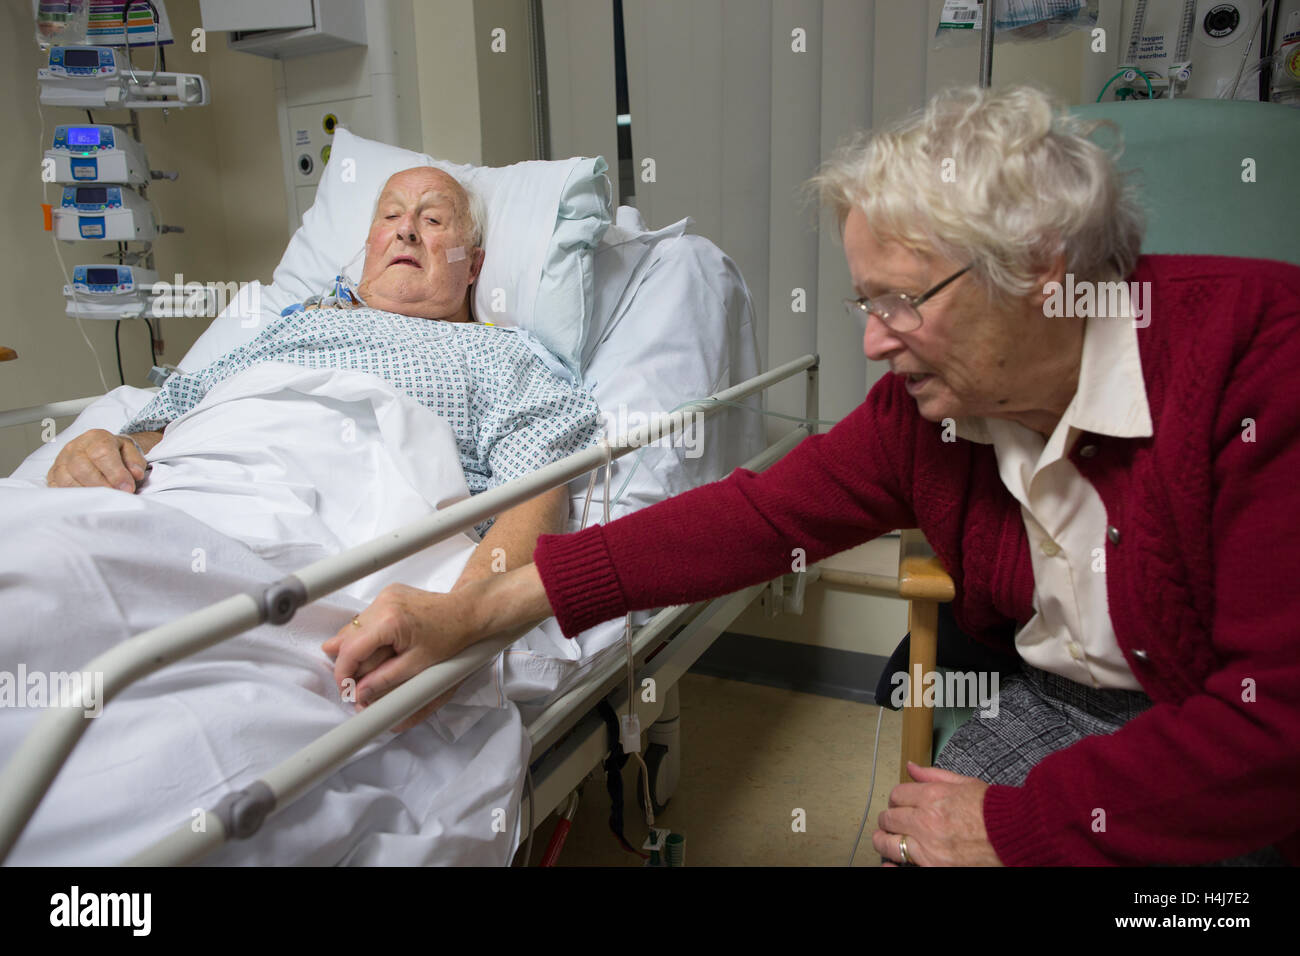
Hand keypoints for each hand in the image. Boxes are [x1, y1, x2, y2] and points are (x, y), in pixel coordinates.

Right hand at [46, 428, 150, 491]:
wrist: (101, 450)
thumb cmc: (117, 453)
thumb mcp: (131, 452)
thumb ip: (135, 461)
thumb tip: (135, 474)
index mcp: (96, 437)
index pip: (101, 453)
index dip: (115, 473)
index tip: (127, 488)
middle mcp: (75, 447)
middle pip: (81, 467)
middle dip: (101, 485)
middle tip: (115, 496)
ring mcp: (61, 461)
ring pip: (67, 480)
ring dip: (87, 493)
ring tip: (103, 499)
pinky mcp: (53, 475)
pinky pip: (57, 488)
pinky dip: (73, 497)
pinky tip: (88, 501)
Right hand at [321, 581, 479, 731]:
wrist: (465, 612)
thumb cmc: (448, 637)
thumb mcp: (416, 665)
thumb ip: (384, 680)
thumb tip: (359, 693)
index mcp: (390, 621)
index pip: (351, 649)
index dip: (343, 672)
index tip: (346, 688)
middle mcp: (383, 603)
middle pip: (347, 637)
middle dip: (348, 662)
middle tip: (354, 683)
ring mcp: (385, 595)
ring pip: (354, 627)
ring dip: (356, 648)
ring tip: (367, 667)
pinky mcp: (388, 593)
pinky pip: (367, 618)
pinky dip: (367, 635)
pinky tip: (378, 647)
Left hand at [872, 762, 1002, 865]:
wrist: (1016, 835)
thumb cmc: (995, 811)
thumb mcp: (964, 783)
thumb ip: (933, 775)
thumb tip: (911, 767)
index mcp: (932, 797)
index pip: (897, 795)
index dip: (897, 799)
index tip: (900, 803)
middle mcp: (926, 821)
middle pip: (889, 818)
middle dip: (889, 818)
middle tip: (892, 821)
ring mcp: (929, 847)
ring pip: (888, 843)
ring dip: (885, 839)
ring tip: (886, 839)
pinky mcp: (934, 866)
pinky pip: (903, 865)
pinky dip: (893, 864)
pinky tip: (890, 862)